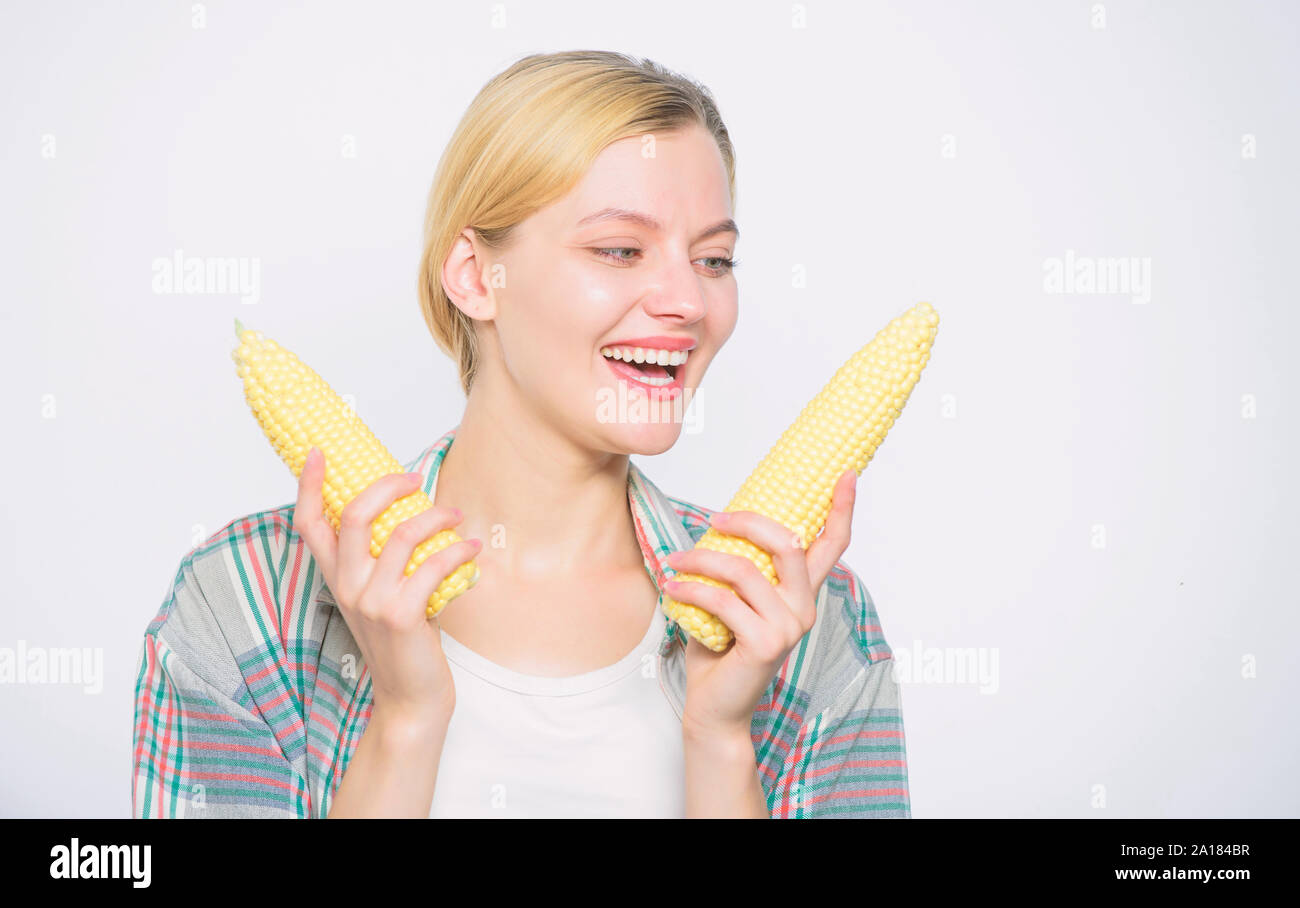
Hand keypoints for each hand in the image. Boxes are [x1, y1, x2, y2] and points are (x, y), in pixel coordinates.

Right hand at [292, 446, 480, 726]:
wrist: (410, 696)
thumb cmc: (402, 642)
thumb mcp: (380, 596)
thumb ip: (381, 560)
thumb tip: (408, 510)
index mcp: (336, 578)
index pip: (308, 524)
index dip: (308, 485)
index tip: (317, 451)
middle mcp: (348, 586)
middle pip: (355, 513)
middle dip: (388, 484)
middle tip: (415, 478)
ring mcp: (373, 601)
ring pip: (402, 533)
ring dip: (437, 516)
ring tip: (456, 515)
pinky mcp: (403, 615)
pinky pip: (433, 565)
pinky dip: (459, 550)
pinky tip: (472, 549)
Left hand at [666, 468, 857, 738]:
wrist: (714, 708)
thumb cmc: (720, 650)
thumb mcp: (734, 599)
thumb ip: (741, 567)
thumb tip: (719, 519)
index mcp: (802, 593)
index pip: (833, 545)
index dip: (842, 508)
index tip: (846, 473)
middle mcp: (804, 608)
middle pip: (789, 544)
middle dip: (750, 522)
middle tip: (715, 517)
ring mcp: (788, 627)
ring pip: (745, 570)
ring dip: (703, 558)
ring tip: (676, 560)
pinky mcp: (765, 644)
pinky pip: (724, 601)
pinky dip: (692, 589)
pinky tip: (673, 586)